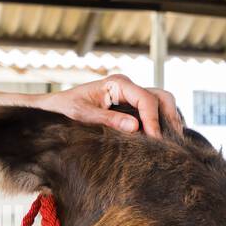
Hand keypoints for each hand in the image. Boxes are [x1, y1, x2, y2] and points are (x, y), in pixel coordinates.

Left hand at [34, 75, 182, 137]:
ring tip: (169, 142)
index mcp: (118, 83)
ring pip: (162, 103)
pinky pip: (154, 112)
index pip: (147, 99)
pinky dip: (161, 124)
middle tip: (170, 142)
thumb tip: (136, 128)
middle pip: (161, 97)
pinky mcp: (132, 106)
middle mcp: (129, 87)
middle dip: (169, 117)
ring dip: (168, 120)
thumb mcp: (83, 115)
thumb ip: (110, 121)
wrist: (55, 107)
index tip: (156, 141)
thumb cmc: (65, 108)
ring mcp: (132, 96)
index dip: (154, 121)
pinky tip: (160, 140)